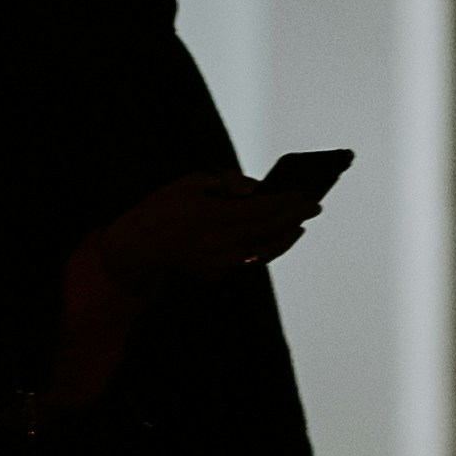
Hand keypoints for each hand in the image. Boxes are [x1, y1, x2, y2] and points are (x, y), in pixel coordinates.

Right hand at [80, 163, 326, 286]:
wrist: (139, 247)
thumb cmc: (167, 205)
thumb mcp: (189, 182)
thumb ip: (226, 182)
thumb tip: (259, 189)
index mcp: (205, 216)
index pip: (256, 209)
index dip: (284, 202)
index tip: (306, 193)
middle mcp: (212, 243)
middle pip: (264, 230)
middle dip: (293, 217)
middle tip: (316, 205)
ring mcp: (214, 263)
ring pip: (262, 250)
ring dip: (286, 236)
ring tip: (303, 222)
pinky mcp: (215, 274)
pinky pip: (251, 259)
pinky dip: (270, 247)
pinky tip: (283, 235)